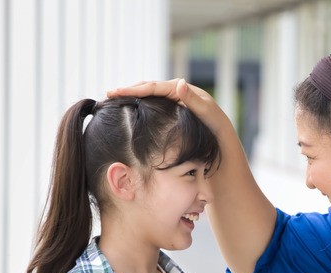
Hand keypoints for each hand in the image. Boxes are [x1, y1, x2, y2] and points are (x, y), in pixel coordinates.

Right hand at [107, 79, 230, 136]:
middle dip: (128, 89)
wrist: (221, 132)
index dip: (134, 89)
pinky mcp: (172, 105)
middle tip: (109, 93)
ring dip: (131, 94)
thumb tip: (180, 82)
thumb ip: (191, 99)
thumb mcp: (205, 111)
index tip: (117, 91)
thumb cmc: (214, 123)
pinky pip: (152, 101)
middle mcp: (175, 89)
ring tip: (113, 97)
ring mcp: (173, 97)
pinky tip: (129, 106)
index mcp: (180, 88)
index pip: (152, 86)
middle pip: (147, 87)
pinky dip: (139, 101)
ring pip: (148, 93)